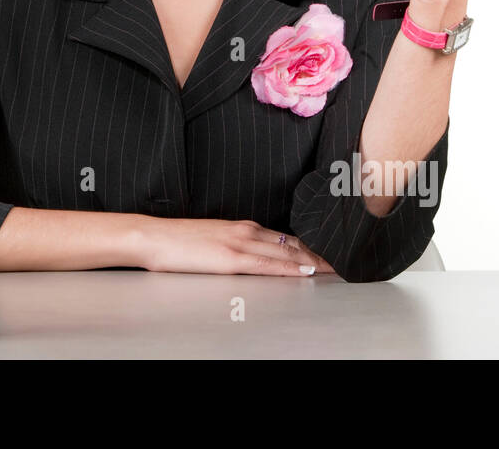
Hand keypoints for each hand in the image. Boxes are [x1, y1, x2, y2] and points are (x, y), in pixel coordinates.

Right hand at [135, 217, 333, 275]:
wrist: (154, 237)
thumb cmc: (177, 241)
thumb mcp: (211, 238)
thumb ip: (233, 244)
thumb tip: (250, 254)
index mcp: (242, 227)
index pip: (285, 237)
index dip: (310, 246)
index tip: (329, 253)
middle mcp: (246, 231)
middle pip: (293, 243)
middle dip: (320, 253)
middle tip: (344, 261)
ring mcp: (240, 244)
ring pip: (287, 253)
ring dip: (314, 261)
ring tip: (336, 268)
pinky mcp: (231, 259)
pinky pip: (268, 266)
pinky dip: (291, 269)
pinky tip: (307, 272)